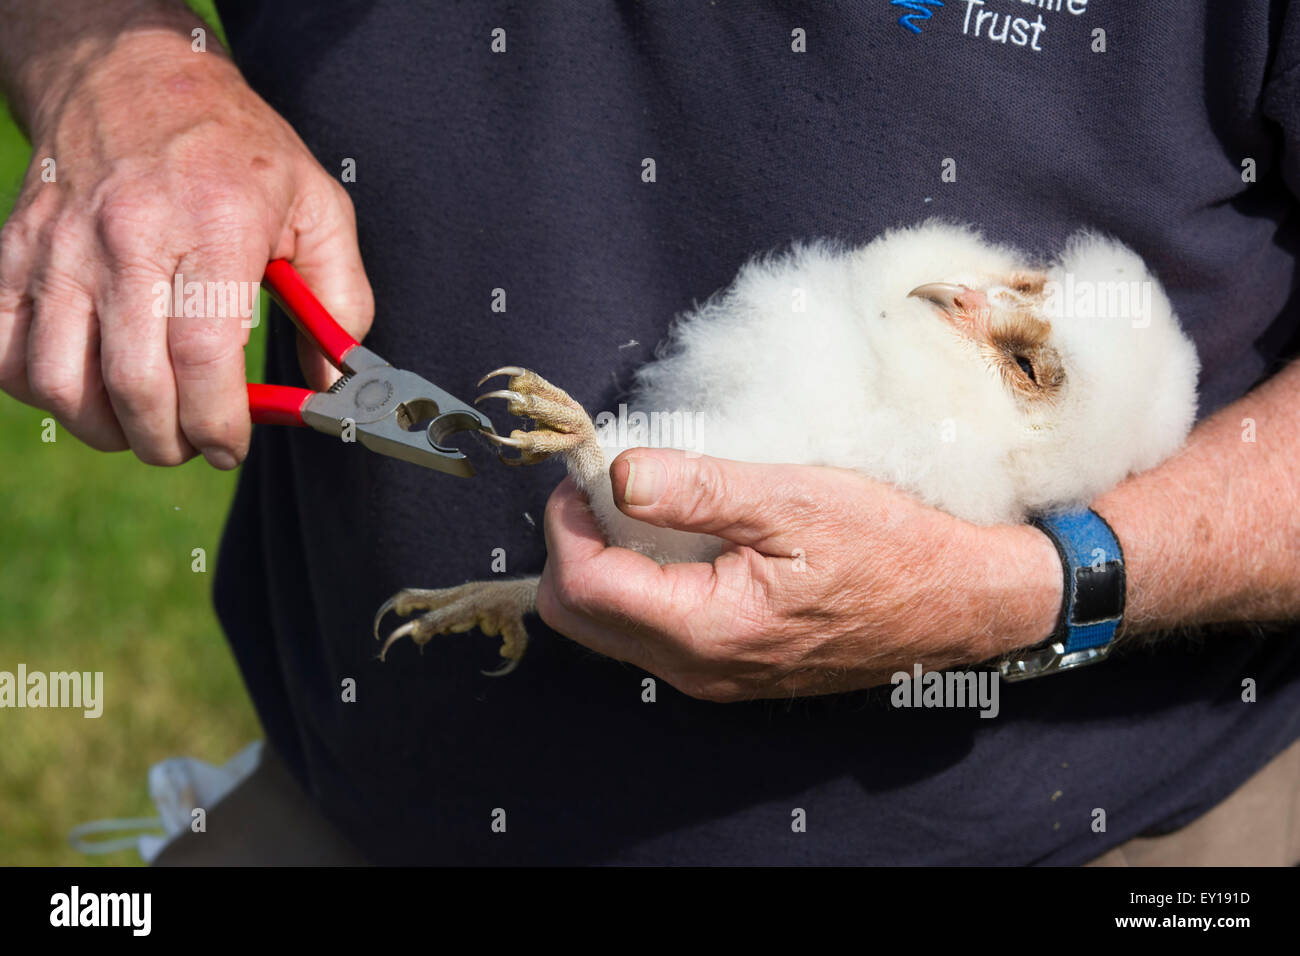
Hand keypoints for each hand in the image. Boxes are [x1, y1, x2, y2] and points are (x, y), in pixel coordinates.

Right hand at [0, 21, 371, 467]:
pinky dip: (42, 392)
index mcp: (214, 224)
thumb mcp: (319, 208)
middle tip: (194, 445)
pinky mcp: (15, 252)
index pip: (205, 355)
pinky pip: (5, 352)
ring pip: (59, 380)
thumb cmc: (238, 154)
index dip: (220, 422)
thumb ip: (340, 302)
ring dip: (106, 429)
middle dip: (170, 442)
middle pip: (134, 383)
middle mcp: (128, 235)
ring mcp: (60, 245)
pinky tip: (88, 388)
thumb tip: (326, 389)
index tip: (234, 445)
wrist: (133, 77)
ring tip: (144, 424)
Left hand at [537, 449, 1062, 700]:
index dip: (567, 520)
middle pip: (579, 616)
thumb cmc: (889, 546)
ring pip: (609, 628)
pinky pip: (650, 634)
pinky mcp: (727, 670)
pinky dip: (639, 584)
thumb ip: (698, 490)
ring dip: (603, 563)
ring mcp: (711, 677)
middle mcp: (697, 669)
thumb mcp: (794, 500)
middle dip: (571, 545)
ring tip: (639, 506)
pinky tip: (675, 540)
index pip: (584, 583)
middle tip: (602, 486)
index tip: (587, 468)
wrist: (958, 603)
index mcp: (707, 628)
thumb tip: (618, 475)